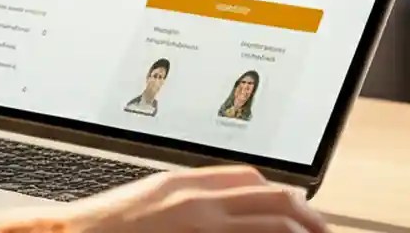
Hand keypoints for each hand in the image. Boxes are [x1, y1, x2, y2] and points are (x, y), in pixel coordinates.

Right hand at [0, 166, 327, 232]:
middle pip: (276, 201)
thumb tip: (216, 212)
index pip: (254, 181)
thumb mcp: (145, 202)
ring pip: (274, 227)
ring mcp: (197, 228)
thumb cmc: (98, 230)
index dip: (287, 199)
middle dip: (311, 221)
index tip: (302, 218)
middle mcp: (195, 203)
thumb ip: (182, 202)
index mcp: (183, 185)